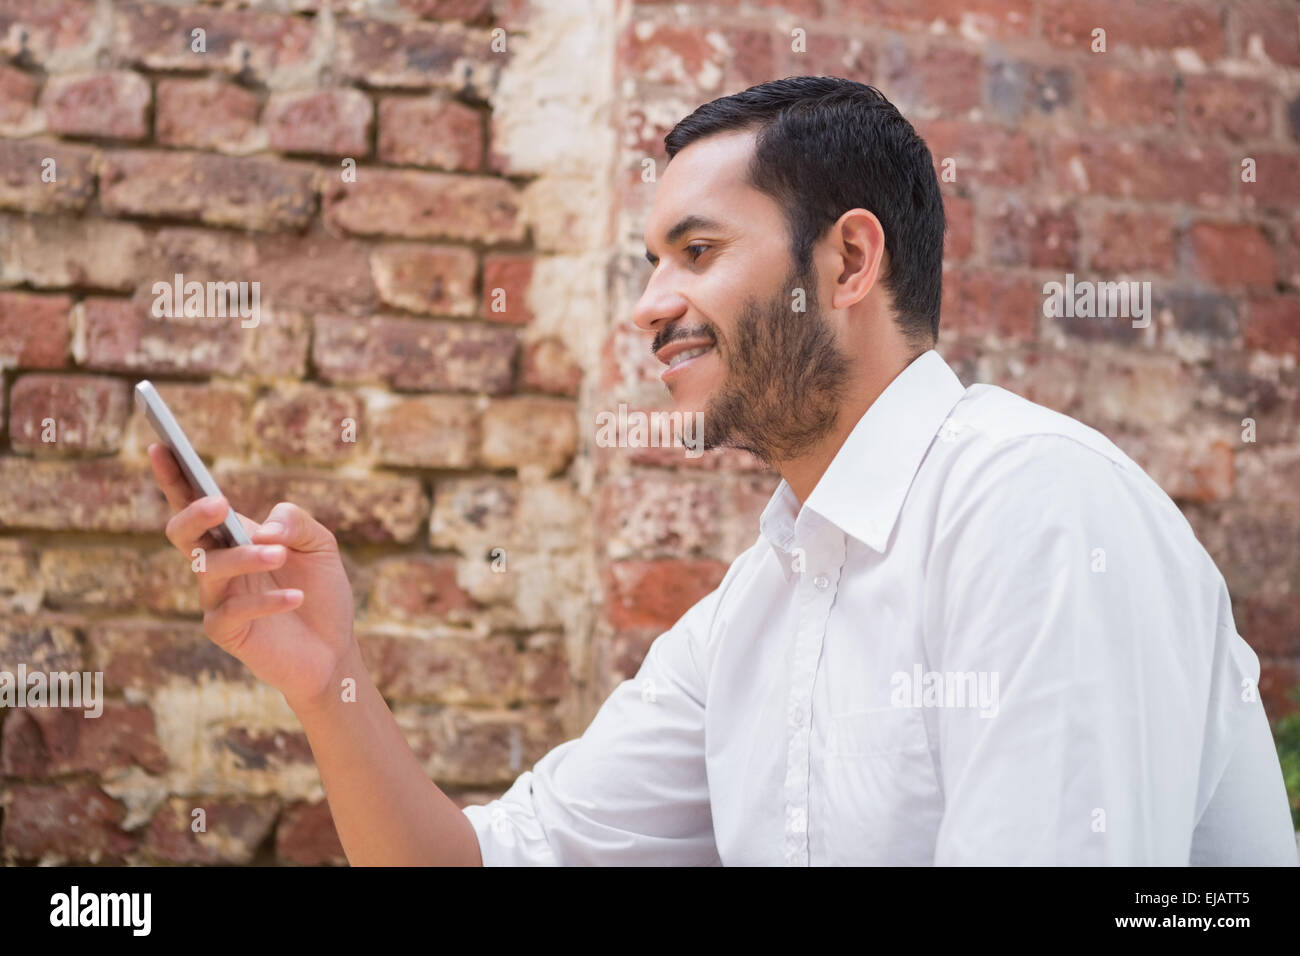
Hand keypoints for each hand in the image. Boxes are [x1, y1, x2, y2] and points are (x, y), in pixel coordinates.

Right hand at [147, 442, 357, 710]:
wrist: (333, 649)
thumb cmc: (321, 590)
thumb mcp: (320, 545)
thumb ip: (295, 522)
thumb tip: (264, 526)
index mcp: (232, 535)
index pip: (194, 501)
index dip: (174, 475)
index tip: (160, 444)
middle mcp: (216, 563)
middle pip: (181, 533)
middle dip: (194, 514)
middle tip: (222, 504)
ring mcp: (216, 598)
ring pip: (208, 568)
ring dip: (245, 557)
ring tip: (280, 555)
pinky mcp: (225, 631)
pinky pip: (233, 611)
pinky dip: (267, 601)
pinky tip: (296, 597)